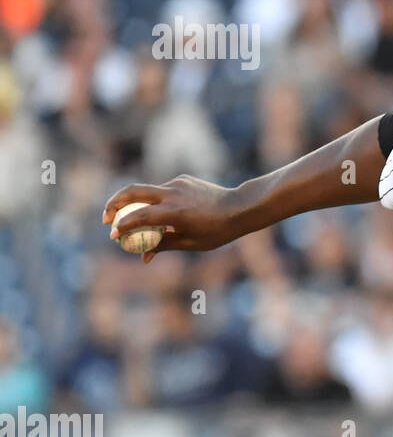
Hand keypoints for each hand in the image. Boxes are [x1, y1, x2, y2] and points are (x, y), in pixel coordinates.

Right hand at [103, 174, 243, 262]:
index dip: (122, 226)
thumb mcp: (190, 243)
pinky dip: (157, 201)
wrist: (241, 207)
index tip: (113, 235)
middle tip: (107, 218)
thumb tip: (143, 256)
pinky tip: (166, 214)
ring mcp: (178, 184)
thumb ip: (164, 245)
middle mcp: (173, 194)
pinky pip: (163, 191)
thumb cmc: (218, 231)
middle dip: (114, 203)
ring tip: (134, 222)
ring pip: (147, 191)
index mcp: (175, 212)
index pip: (139, 216)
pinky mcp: (183, 180)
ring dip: (135, 204)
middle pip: (132, 191)